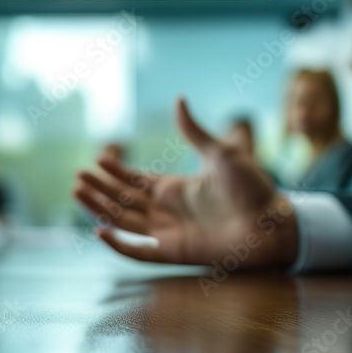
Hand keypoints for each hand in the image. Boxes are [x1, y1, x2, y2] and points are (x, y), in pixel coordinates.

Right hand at [73, 98, 298, 267]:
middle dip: (99, 189)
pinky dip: (119, 245)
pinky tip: (99, 231)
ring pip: (124, 222)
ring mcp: (169, 233)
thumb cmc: (254, 188)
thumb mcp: (221, 152)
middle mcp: (168, 211)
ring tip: (77, 194)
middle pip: (123, 200)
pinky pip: (139, 252)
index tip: (98, 159)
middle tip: (77, 177)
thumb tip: (178, 99)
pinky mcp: (175, 253)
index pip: (136, 181)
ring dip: (99, 209)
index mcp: (176, 188)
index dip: (116, 172)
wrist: (274, 222)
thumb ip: (193, 131)